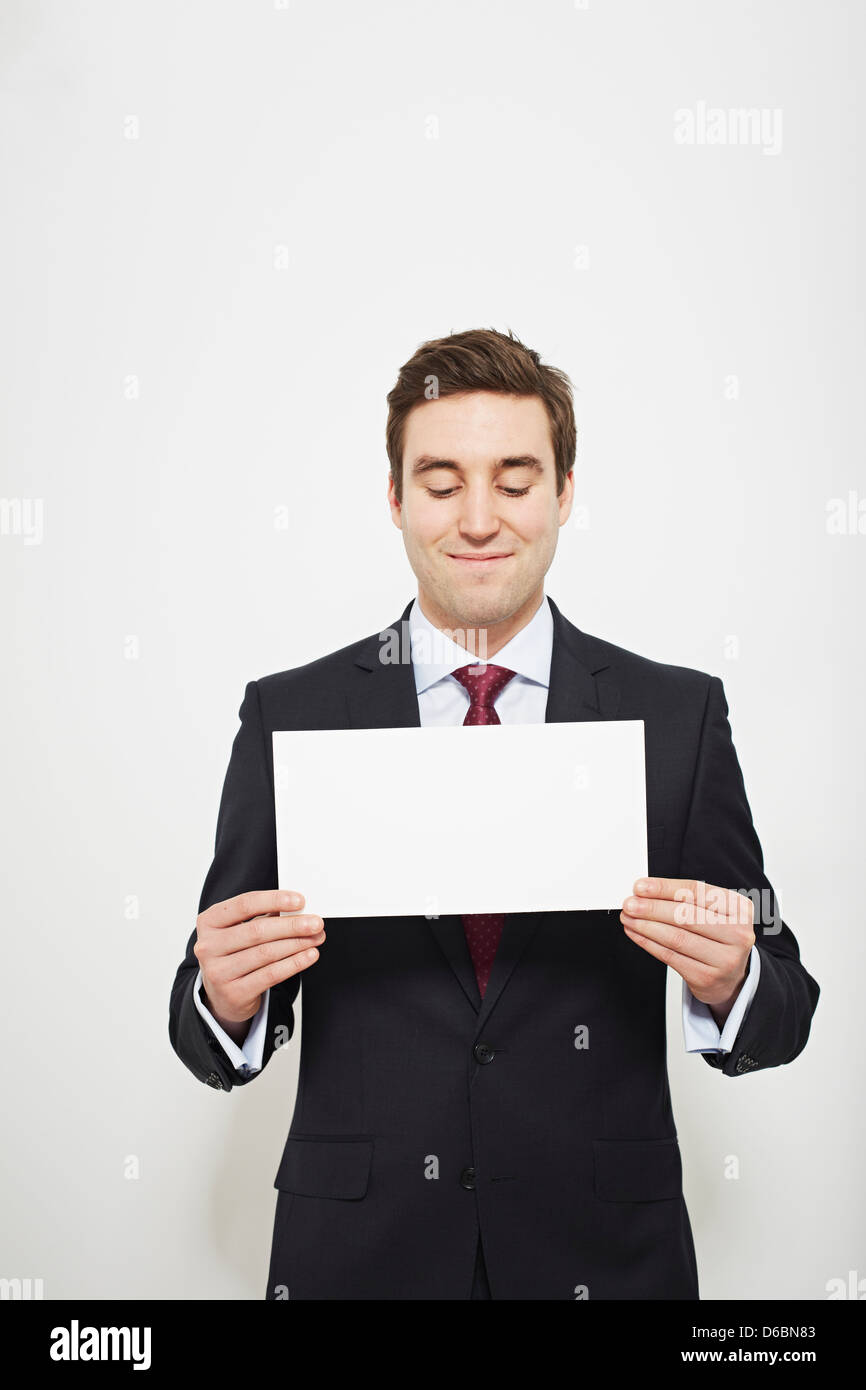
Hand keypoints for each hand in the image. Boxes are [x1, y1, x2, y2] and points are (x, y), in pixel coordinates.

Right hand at [194, 889, 324, 1031]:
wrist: (221, 994)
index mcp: (209, 921)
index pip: (244, 904)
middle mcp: (208, 946)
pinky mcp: (233, 993)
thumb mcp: (239, 930)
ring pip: (266, 953)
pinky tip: (309, 956)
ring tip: (316, 938)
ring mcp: (218, 971)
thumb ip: (263, 917)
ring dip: (297, 944)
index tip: (300, 900)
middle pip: (257, 931)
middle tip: (316, 922)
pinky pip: (270, 975)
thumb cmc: (234, 953)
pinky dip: (294, 963)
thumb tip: (299, 909)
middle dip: (292, 925)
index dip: (274, 900)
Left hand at [620, 877, 754, 1026]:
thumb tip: (645, 892)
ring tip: (628, 917)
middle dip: (652, 908)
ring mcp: (724, 958)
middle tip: (630, 903)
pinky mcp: (707, 977)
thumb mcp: (714, 913)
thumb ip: (686, 900)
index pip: (697, 892)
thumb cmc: (717, 937)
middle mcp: (737, 933)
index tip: (640, 887)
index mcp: (739, 909)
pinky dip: (648, 943)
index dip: (664, 888)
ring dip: (646, 926)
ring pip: (676, 938)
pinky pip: (671, 956)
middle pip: (686, 916)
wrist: (731, 977)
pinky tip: (636, 934)